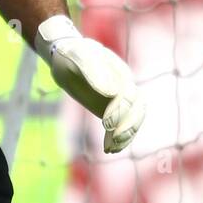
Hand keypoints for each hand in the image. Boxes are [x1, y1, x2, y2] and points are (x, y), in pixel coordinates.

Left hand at [36, 15, 144, 153]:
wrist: (66, 54)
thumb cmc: (71, 53)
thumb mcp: (78, 57)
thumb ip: (93, 71)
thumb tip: (112, 93)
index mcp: (120, 73)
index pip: (128, 95)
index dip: (120, 110)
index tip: (107, 122)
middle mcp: (123, 86)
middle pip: (136, 109)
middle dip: (127, 126)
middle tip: (114, 139)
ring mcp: (117, 99)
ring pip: (131, 120)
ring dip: (125, 135)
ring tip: (112, 148)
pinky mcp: (109, 109)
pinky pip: (118, 126)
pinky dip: (116, 138)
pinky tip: (109, 149)